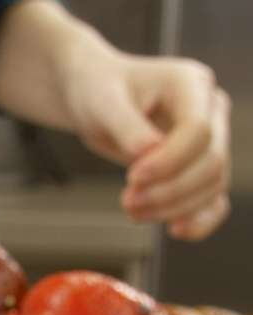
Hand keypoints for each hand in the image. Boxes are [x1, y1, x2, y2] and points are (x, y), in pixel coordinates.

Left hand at [62, 50, 230, 240]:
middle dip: (170, 189)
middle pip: (211, 160)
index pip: (198, 130)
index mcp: (192, 83)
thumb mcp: (103, 101)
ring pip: (213, 184)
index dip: (170, 161)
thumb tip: (148, 152)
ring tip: (132, 210)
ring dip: (175, 207)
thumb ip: (126, 125)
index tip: (132, 177)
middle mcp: (211, 109)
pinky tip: (176, 231)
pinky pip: (214, 198)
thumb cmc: (100, 90)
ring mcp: (212, 138)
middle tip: (127, 201)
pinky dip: (200, 219)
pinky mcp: (202, 164)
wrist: (99, 98)